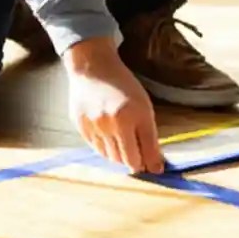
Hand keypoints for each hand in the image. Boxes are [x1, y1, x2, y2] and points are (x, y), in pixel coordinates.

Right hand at [63, 37, 164, 174]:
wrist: (93, 68)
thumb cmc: (122, 86)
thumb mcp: (143, 105)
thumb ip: (149, 135)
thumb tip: (154, 164)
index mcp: (135, 115)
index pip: (147, 151)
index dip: (153, 164)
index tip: (156, 169)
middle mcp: (114, 122)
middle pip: (128, 160)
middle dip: (136, 162)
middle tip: (139, 159)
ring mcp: (95, 126)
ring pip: (111, 158)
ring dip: (120, 156)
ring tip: (123, 144)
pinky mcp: (82, 127)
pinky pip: (97, 150)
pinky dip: (105, 148)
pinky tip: (108, 136)